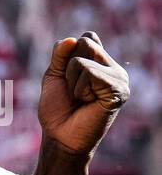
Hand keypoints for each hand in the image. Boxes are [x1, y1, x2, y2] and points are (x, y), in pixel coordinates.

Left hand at [38, 31, 129, 156]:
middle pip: (86, 42)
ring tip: (80, 98)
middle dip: (68, 67)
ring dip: (72, 81)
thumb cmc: (57, 109)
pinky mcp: (119, 90)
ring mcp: (120, 78)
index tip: (66, 78)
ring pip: (84, 59)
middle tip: (73, 91)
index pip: (86, 38)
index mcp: (101, 63)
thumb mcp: (54, 76)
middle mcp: (114, 68)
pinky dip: (80, 88)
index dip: (67, 55)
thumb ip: (60, 55)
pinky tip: (88, 102)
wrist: (59, 136)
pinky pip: (91, 73)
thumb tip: (72, 39)